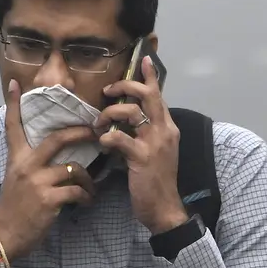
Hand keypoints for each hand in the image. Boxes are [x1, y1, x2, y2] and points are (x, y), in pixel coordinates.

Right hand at [0, 79, 97, 260]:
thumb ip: (32, 163)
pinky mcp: (49, 198)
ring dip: (88, 178)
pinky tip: (87, 202)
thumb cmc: (15, 208)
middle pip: (57, 138)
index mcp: (17, 158)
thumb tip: (53, 155)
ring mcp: (37, 181)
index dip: (14, 105)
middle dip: (81, 133)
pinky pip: (77, 191)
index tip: (15, 83)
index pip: (13, 127)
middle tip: (96, 132)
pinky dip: (86, 196)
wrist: (7, 235)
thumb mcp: (17, 179)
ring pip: (74, 168)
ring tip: (90, 187)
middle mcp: (26, 165)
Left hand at [95, 56, 189, 234]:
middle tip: (108, 91)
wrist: (164, 208)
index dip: (151, 76)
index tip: (143, 59)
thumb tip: (127, 119)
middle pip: (147, 95)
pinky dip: (107, 137)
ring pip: (130, 112)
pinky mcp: (142, 157)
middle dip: (125, 86)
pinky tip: (102, 143)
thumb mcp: (156, 151)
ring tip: (98, 125)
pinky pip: (120, 137)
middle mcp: (165, 130)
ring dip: (109, 114)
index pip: (159, 95)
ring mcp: (155, 143)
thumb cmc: (156, 180)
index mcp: (168, 127)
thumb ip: (146, 132)